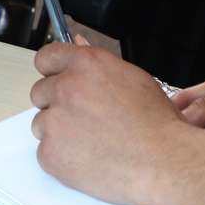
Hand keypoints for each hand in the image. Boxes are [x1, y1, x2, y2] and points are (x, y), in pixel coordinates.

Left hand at [30, 40, 190, 204]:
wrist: (164, 162)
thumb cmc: (156, 123)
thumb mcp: (132, 78)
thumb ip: (97, 62)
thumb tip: (77, 43)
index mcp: (85, 65)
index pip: (46, 58)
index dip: (53, 71)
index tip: (58, 80)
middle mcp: (65, 88)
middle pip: (40, 92)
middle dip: (56, 104)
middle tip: (84, 119)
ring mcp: (54, 122)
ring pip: (41, 124)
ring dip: (59, 132)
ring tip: (92, 142)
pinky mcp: (50, 153)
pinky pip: (45, 152)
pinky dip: (62, 158)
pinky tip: (89, 160)